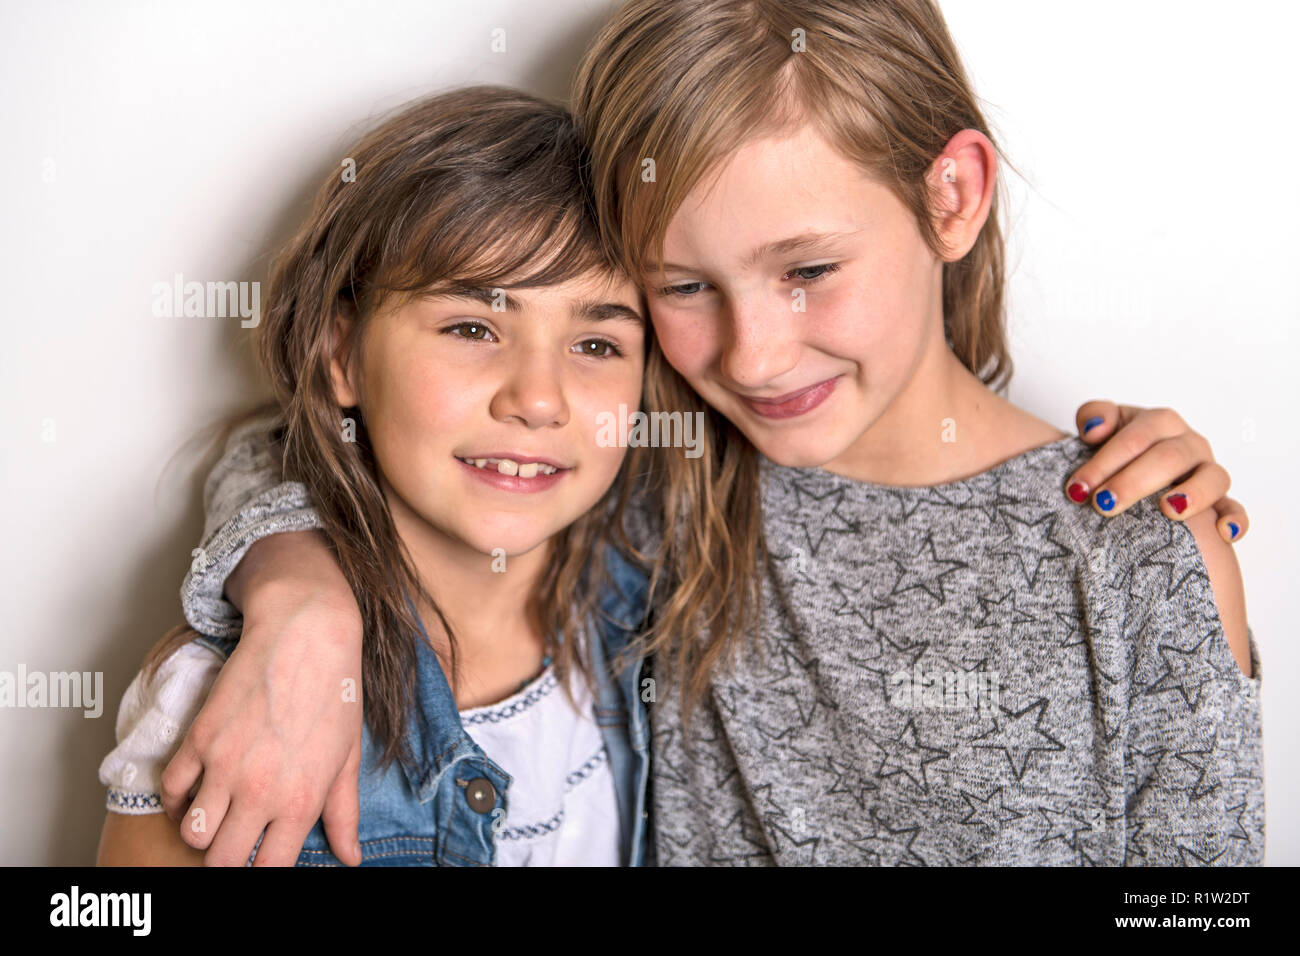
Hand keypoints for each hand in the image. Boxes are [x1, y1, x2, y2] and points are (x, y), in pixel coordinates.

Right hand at [160, 531, 364, 865]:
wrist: (306, 632)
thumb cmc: (335, 691)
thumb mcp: (347, 756)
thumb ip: (344, 813)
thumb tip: (351, 857)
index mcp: (302, 801)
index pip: (269, 870)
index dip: (263, 870)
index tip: (263, 856)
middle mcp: (261, 791)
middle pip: (221, 860)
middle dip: (227, 856)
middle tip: (237, 837)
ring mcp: (225, 766)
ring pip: (191, 833)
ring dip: (200, 830)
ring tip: (217, 814)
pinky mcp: (200, 738)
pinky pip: (171, 790)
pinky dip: (177, 799)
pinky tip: (195, 790)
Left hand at [1066, 401, 1248, 543]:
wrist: (1134, 471)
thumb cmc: (1116, 452)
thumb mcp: (1101, 429)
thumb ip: (1094, 416)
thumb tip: (1094, 429)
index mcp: (1159, 423)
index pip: (1135, 438)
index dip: (1104, 462)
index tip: (1078, 489)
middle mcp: (1188, 444)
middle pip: (1168, 458)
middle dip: (1133, 481)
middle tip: (1104, 504)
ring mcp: (1207, 471)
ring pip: (1211, 477)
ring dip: (1193, 493)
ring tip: (1169, 509)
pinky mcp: (1220, 500)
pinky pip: (1234, 508)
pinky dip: (1235, 519)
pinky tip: (1224, 533)